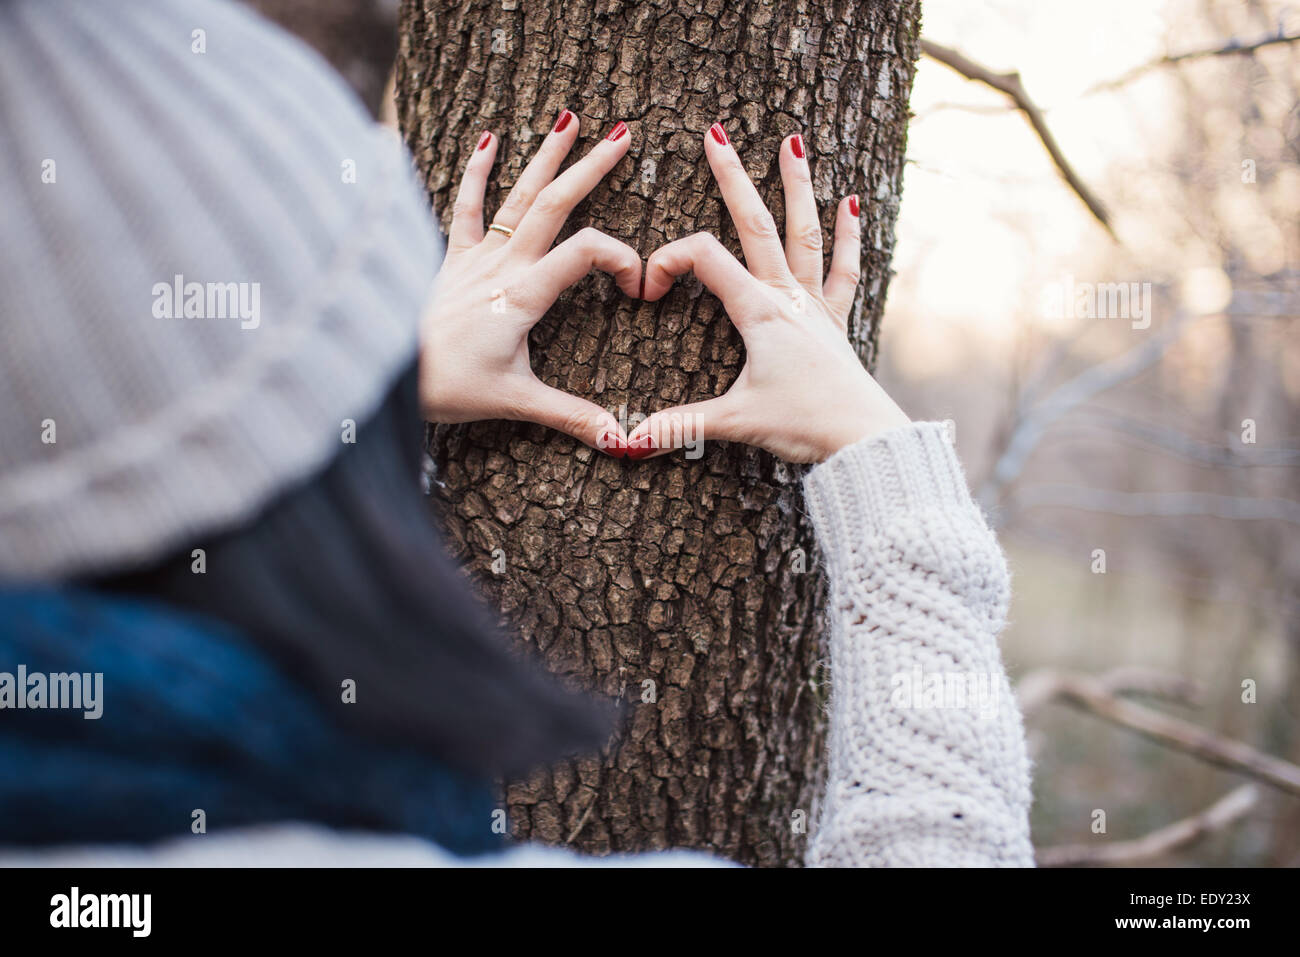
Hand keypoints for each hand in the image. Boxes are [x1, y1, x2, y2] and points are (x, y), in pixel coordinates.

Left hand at [419, 113, 641, 453]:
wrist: (382, 371)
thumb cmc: (445, 385)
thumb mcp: (515, 402)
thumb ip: (572, 417)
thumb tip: (622, 440)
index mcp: (524, 293)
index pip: (586, 252)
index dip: (621, 258)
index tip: (639, 287)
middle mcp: (502, 264)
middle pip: (555, 203)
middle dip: (591, 168)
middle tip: (622, 134)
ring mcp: (475, 256)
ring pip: (517, 195)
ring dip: (545, 156)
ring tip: (569, 117)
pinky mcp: (451, 259)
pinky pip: (465, 206)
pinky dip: (475, 171)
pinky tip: (487, 139)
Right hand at [630, 124, 909, 463]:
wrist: (864, 438)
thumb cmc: (806, 423)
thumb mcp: (735, 423)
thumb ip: (678, 426)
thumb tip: (625, 442)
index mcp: (759, 311)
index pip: (704, 260)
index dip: (668, 263)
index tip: (647, 291)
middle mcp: (788, 296)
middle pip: (756, 224)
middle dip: (731, 178)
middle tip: (715, 135)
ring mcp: (814, 305)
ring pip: (803, 233)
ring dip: (796, 187)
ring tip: (793, 143)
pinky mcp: (834, 322)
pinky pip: (843, 270)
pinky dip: (848, 237)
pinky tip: (854, 205)